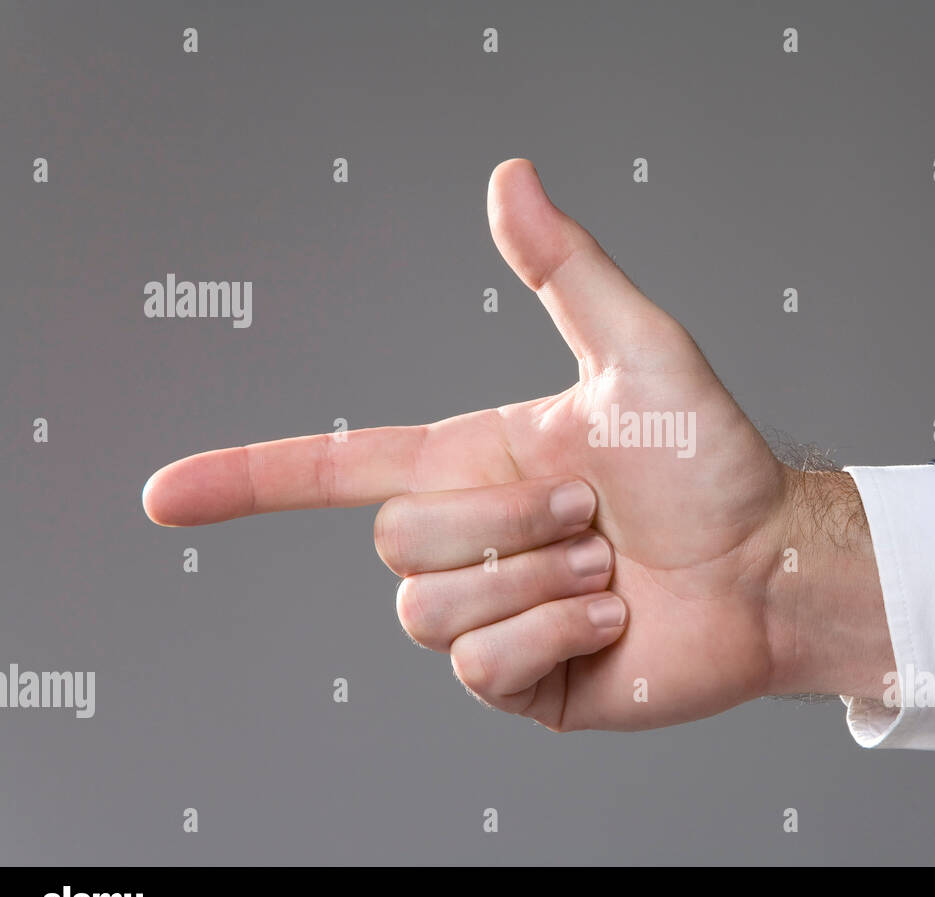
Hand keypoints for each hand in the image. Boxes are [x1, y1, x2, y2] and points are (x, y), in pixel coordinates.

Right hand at [142, 159, 892, 731]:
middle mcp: (470, 540)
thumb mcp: (639, 355)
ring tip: (605, 569)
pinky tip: (610, 619)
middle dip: (504, 523)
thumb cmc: (711, 462)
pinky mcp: (521, 681)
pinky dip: (556, 633)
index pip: (335, 472)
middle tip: (590, 517)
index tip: (164, 496)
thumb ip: (567, 272)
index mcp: (472, 465)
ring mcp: (491, 617)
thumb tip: (509, 178)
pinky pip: (480, 668)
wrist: (769, 567)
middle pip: (397, 539)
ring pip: (426, 611)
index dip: (248, 479)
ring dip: (534, 579)